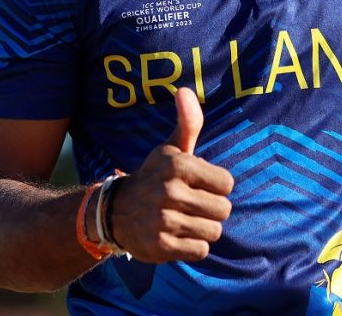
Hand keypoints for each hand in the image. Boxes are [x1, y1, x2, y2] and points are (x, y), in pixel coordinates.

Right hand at [109, 88, 233, 262]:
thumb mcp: (170, 148)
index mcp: (178, 166)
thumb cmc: (154, 177)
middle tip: (192, 205)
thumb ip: (187, 123)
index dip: (217, 186)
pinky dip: (193, 246)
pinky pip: (200, 251)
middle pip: (223, 210)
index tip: (200, 185)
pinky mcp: (161, 247)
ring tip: (185, 220)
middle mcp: (170, 192)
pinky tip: (177, 236)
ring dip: (203, 229)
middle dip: (212, 209)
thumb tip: (184, 89)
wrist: (114, 211)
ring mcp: (164, 221)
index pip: (227, 183)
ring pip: (213, 232)